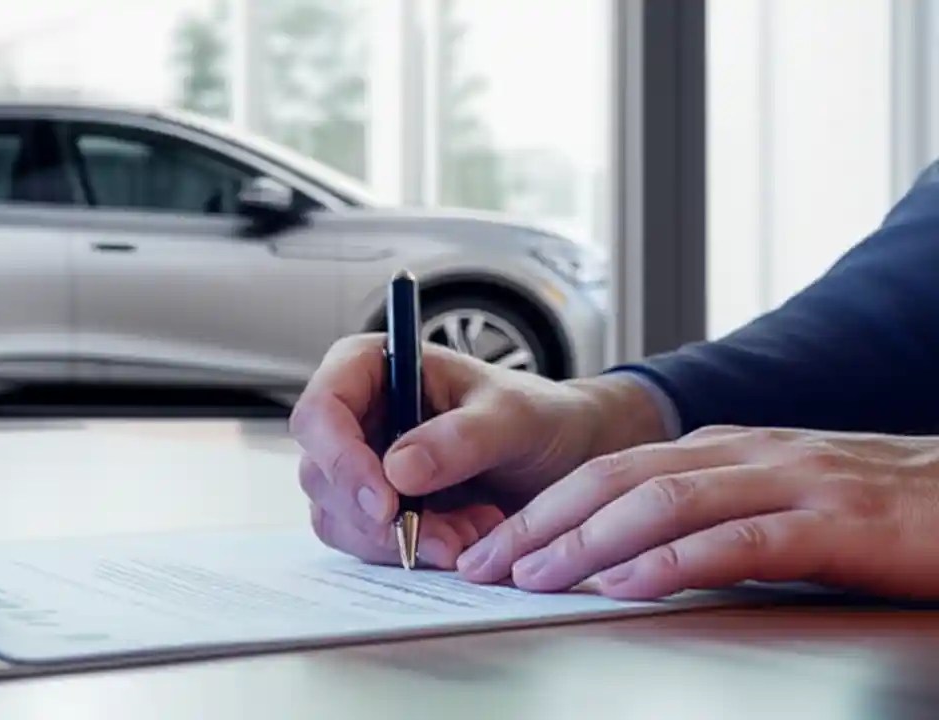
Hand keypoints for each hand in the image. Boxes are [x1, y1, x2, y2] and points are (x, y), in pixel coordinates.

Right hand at [289, 334, 668, 569]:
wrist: (563, 459)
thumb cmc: (538, 417)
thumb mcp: (514, 417)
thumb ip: (461, 438)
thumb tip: (397, 470)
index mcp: (371, 367)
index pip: (321, 410)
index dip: (340, 458)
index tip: (386, 503)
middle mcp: (355, 415)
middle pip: (322, 473)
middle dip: (381, 516)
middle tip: (449, 536)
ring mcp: (359, 464)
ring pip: (339, 516)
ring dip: (402, 539)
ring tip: (474, 531)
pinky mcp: (373, 507)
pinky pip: (366, 543)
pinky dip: (412, 552)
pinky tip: (463, 538)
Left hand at [458, 426, 938, 599]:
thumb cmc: (881, 508)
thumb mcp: (780, 497)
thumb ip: (711, 510)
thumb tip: (628, 552)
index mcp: (727, 447)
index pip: (612, 470)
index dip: (544, 508)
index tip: (493, 547)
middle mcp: (747, 453)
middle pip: (618, 478)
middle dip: (542, 523)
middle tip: (484, 564)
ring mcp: (791, 482)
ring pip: (665, 501)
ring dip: (588, 542)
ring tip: (534, 576)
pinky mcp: (835, 523)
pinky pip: (741, 540)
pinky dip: (676, 562)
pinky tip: (631, 588)